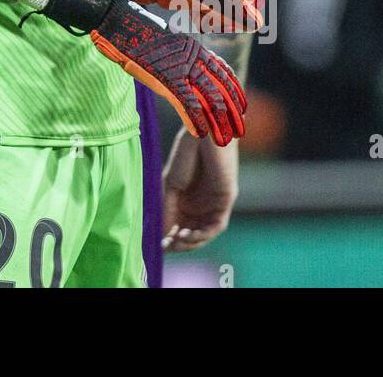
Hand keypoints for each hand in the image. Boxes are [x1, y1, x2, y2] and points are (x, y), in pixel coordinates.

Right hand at [42, 0, 247, 144]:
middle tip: (240, 132)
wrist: (119, 20)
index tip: (243, 107)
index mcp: (192, 48)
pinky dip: (196, 119)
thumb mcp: (162, 42)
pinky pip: (187, 102)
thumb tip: (176, 67)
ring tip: (225, 140)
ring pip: (208, 99)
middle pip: (219, 89)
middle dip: (231, 112)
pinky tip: (201, 133)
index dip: (233, 91)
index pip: (222, 71)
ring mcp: (180, 67)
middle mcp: (192, 57)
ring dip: (218, 122)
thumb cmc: (135, 28)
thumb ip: (173, 55)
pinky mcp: (166, 77)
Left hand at [124, 0, 264, 32]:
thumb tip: (256, 23)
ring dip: (217, 19)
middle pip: (238, 0)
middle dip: (232, 16)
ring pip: (222, 7)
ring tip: (207, 23)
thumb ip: (233, 7)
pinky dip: (205, 18)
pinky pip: (207, 10)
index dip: (254, 7)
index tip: (247, 22)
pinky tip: (199, 23)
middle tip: (223, 26)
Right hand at [162, 128, 238, 251]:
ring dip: (190, 241)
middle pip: (190, 233)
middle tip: (166, 246)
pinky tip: (187, 233)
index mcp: (186, 200)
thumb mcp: (170, 185)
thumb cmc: (185, 155)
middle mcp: (200, 205)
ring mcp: (213, 205)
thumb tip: (161, 235)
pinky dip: (202, 234)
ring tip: (177, 239)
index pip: (177, 226)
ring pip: (203, 234)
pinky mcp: (225, 202)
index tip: (157, 245)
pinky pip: (215, 226)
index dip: (168, 238)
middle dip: (179, 243)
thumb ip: (167, 209)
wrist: (203, 135)